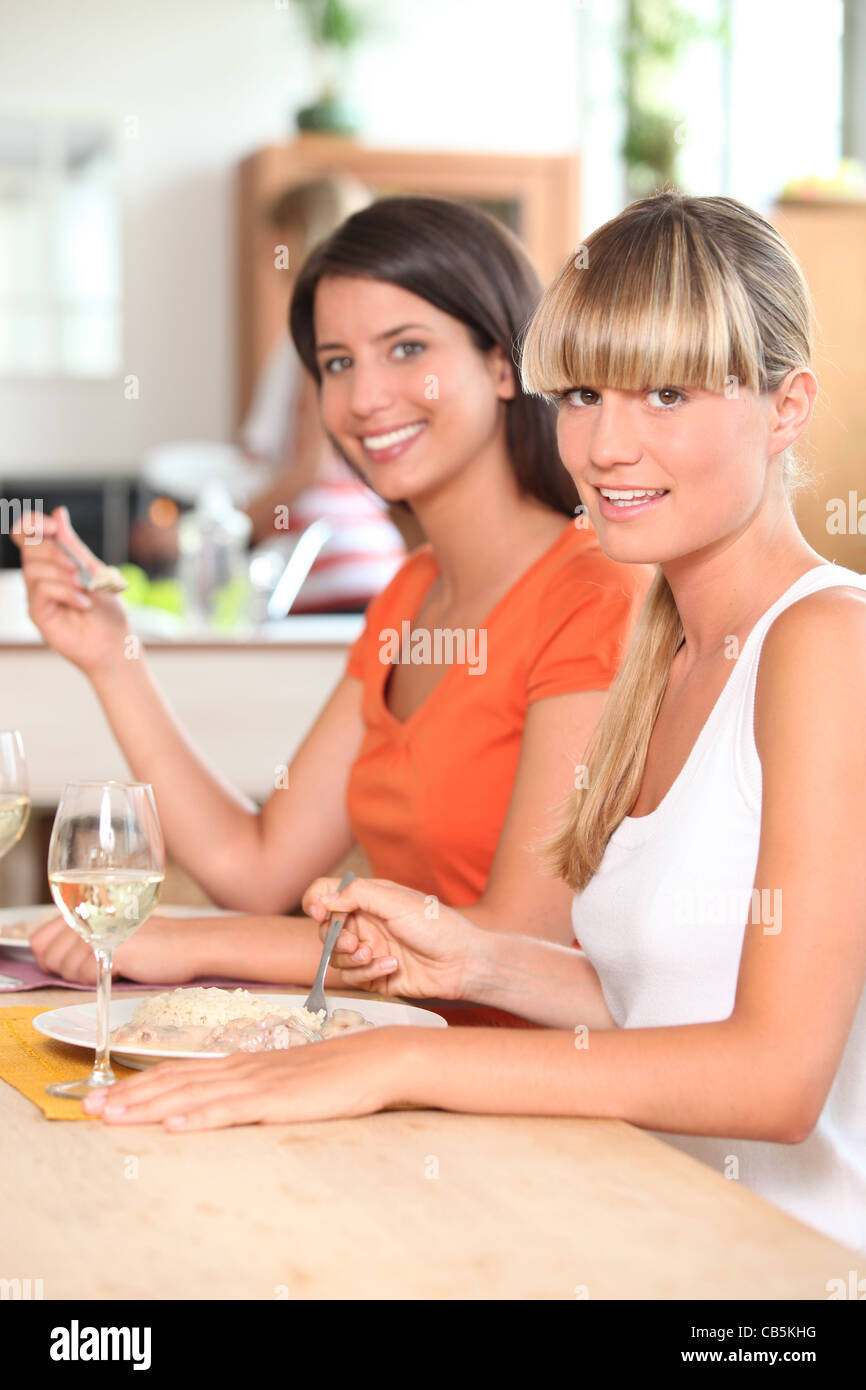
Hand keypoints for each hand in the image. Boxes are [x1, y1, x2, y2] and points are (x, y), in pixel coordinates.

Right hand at [11, 506, 130, 676]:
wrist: (115, 643)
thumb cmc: (108, 609)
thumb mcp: (95, 570)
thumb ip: (73, 545)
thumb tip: (59, 513)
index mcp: (54, 561)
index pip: (28, 534)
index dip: (33, 524)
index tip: (52, 526)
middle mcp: (41, 576)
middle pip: (30, 548)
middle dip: (56, 552)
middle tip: (81, 569)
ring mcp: (36, 595)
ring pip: (33, 569)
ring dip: (63, 574)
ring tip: (85, 587)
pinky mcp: (37, 613)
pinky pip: (41, 590)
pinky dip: (66, 592)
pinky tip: (83, 603)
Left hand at [30, 914, 209, 984]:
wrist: (190, 944)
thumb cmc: (154, 940)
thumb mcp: (114, 927)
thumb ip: (85, 930)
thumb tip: (52, 955)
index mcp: (87, 905)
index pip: (40, 939)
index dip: (48, 958)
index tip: (66, 966)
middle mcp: (90, 913)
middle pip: (49, 956)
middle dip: (65, 970)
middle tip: (92, 969)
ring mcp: (99, 928)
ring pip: (65, 967)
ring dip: (83, 976)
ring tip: (109, 966)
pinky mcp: (112, 947)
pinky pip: (86, 975)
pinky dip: (98, 979)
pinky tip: (119, 969)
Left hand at [82, 1026, 414, 1128]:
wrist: (375, 1059)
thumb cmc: (332, 1072)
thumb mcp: (281, 1078)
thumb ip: (247, 1086)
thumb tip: (212, 1098)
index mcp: (240, 1063)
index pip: (179, 1073)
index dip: (138, 1085)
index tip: (103, 1096)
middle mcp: (241, 1068)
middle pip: (175, 1081)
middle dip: (129, 1096)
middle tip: (89, 1108)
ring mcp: (258, 1082)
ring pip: (193, 1094)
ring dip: (150, 1106)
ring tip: (116, 1117)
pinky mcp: (278, 1099)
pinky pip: (232, 1110)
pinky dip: (200, 1116)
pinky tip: (176, 1124)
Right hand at [303, 876, 478, 1001]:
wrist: (462, 962)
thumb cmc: (436, 925)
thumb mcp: (396, 901)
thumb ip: (357, 894)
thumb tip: (324, 897)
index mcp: (368, 899)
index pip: (326, 893)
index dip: (315, 901)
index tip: (318, 913)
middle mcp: (365, 923)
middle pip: (325, 929)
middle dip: (333, 937)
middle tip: (352, 942)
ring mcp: (368, 949)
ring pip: (335, 956)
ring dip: (351, 957)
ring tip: (374, 955)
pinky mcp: (373, 975)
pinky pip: (352, 977)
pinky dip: (368, 972)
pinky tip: (392, 966)